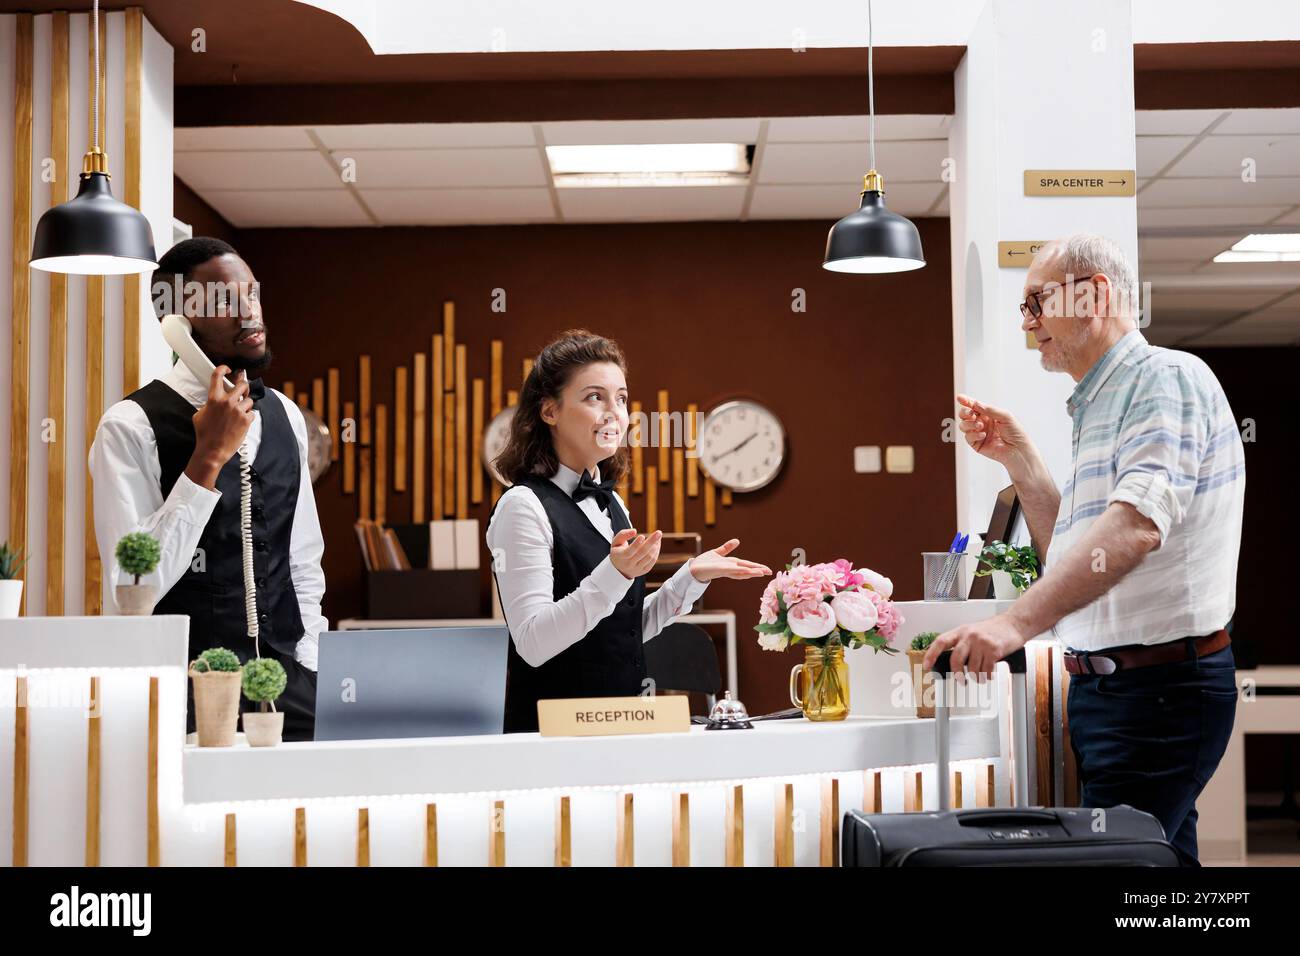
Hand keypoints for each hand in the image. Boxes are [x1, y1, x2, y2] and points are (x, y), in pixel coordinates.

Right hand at [185, 367, 253, 488]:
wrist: (212, 451)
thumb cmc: (204, 434)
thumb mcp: (199, 414)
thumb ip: (208, 403)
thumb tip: (215, 399)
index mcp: (213, 399)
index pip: (217, 375)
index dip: (223, 368)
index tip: (228, 369)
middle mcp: (227, 402)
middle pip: (242, 384)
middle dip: (243, 385)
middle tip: (242, 388)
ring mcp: (238, 410)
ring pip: (249, 399)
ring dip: (246, 404)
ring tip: (239, 412)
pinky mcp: (246, 420)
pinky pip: (252, 412)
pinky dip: (248, 416)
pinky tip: (241, 423)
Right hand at [610, 528, 661, 579]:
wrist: (620, 568)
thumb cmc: (618, 551)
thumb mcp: (616, 542)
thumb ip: (623, 534)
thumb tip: (634, 531)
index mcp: (620, 557)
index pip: (629, 551)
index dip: (636, 544)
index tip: (642, 536)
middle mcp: (628, 564)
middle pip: (642, 553)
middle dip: (651, 542)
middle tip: (659, 533)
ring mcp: (637, 568)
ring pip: (649, 557)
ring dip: (655, 546)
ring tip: (658, 536)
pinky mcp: (644, 570)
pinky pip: (653, 561)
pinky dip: (656, 551)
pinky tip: (657, 544)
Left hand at [688, 538, 771, 582]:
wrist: (693, 569)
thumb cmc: (704, 563)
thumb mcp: (717, 553)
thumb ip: (727, 548)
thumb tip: (737, 541)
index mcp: (731, 564)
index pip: (746, 565)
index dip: (757, 567)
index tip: (767, 569)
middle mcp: (730, 568)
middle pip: (747, 569)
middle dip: (758, 571)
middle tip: (770, 572)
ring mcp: (726, 570)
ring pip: (741, 571)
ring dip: (752, 572)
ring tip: (763, 573)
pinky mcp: (720, 570)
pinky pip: (732, 570)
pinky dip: (740, 570)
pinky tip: (747, 570)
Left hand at [921, 613, 1027, 677]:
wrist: (1014, 623)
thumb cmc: (993, 629)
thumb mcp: (972, 631)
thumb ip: (961, 643)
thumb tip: (951, 661)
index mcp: (961, 631)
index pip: (941, 642)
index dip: (931, 654)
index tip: (927, 665)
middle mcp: (970, 635)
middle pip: (956, 659)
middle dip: (957, 674)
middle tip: (960, 680)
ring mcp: (982, 642)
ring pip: (972, 668)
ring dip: (976, 676)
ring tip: (980, 676)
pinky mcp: (994, 650)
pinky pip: (986, 670)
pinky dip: (987, 676)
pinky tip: (989, 673)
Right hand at [955, 394, 1033, 471]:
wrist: (1018, 450)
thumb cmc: (1015, 432)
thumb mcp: (1005, 416)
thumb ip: (990, 409)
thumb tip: (976, 404)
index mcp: (988, 414)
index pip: (974, 406)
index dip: (966, 401)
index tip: (959, 398)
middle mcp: (982, 423)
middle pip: (965, 415)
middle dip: (964, 412)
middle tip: (969, 413)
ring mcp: (978, 433)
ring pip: (963, 425)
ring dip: (969, 424)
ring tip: (980, 425)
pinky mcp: (976, 444)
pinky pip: (968, 437)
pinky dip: (974, 434)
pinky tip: (983, 434)